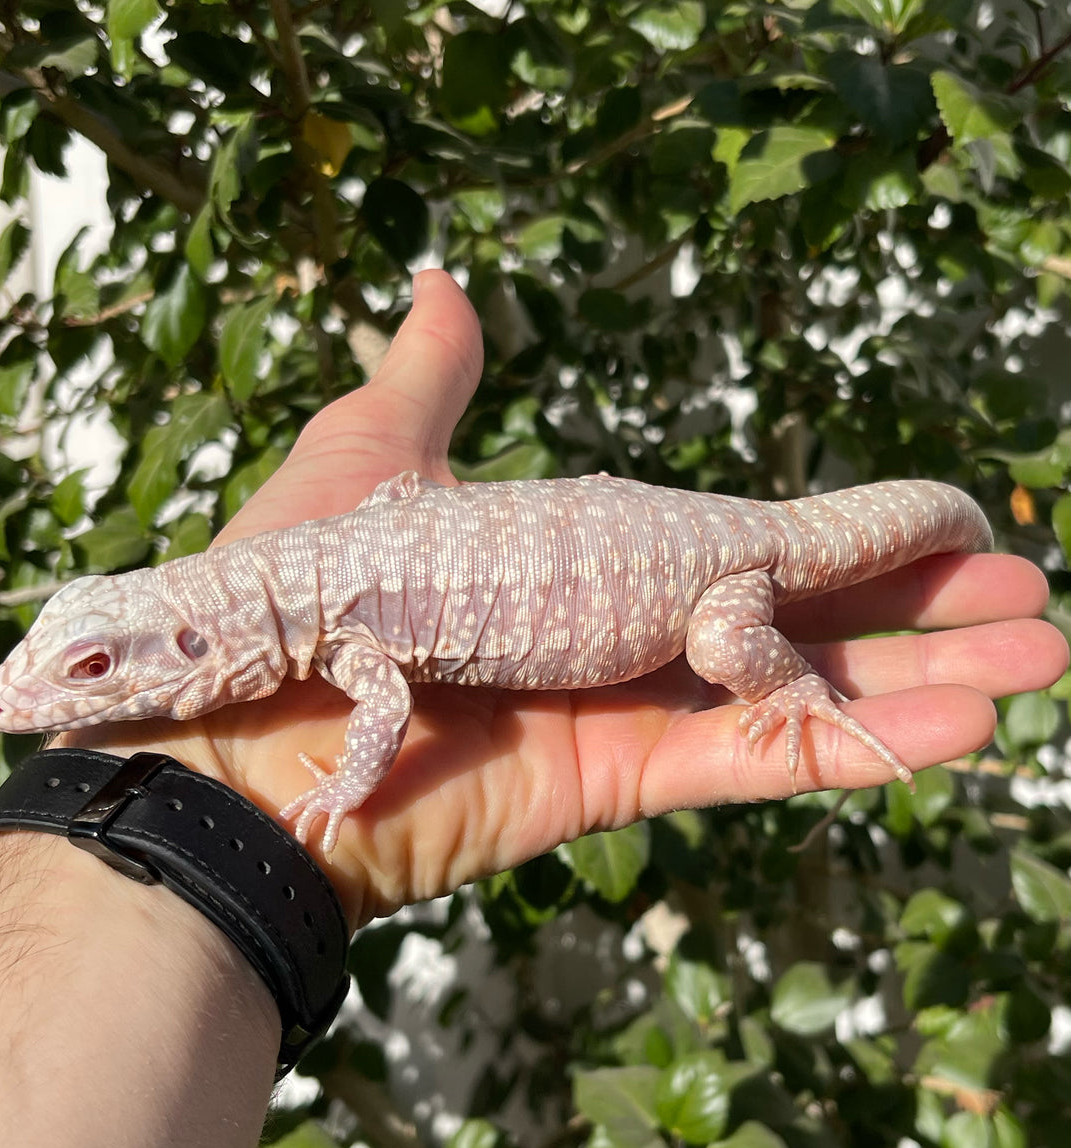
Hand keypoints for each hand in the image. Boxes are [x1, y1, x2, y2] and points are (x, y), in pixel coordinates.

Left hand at [61, 270, 1067, 927]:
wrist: (240, 724)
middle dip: (913, 615)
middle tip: (1029, 603)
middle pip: (794, 626)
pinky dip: (852, 743)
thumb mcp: (375, 452)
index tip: (953, 525)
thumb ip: (429, 380)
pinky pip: (751, 758)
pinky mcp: (612, 779)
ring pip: (796, 697)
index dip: (851, 541)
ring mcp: (621, 710)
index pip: (749, 550)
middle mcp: (620, 636)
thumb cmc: (300, 580)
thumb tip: (440, 284)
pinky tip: (962, 725)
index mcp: (588, 563)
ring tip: (1039, 665)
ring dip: (918, 682)